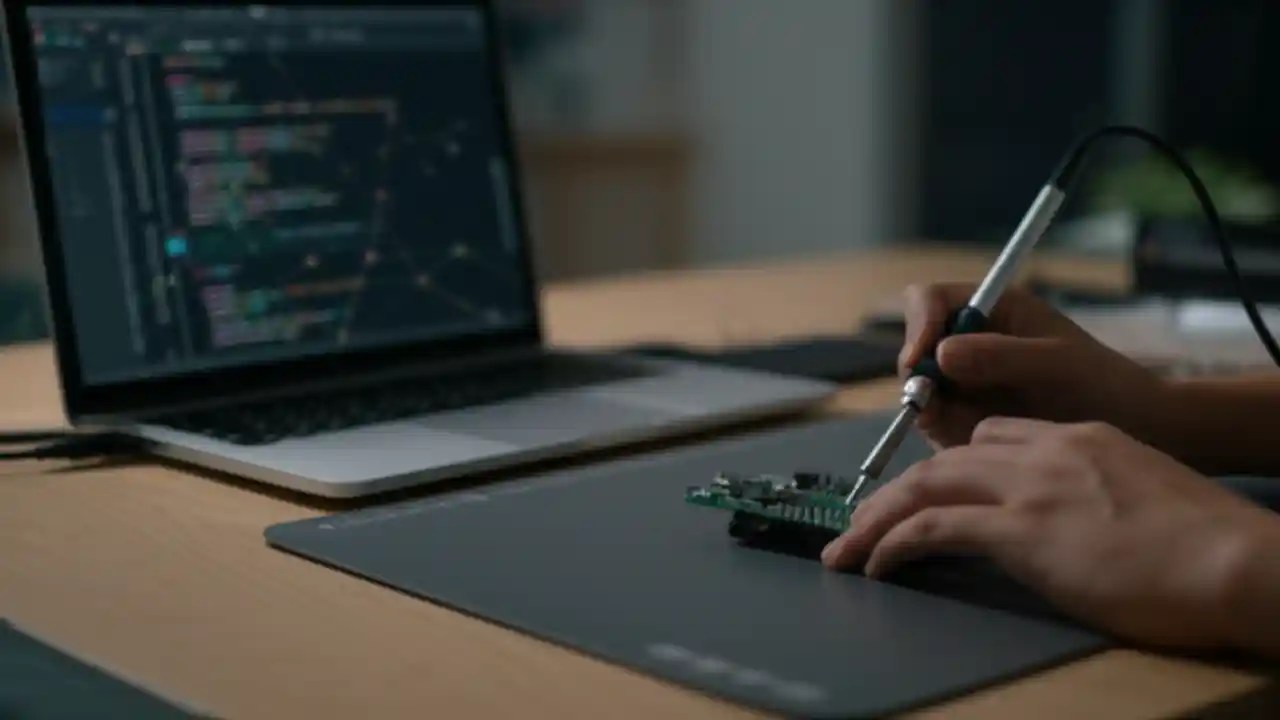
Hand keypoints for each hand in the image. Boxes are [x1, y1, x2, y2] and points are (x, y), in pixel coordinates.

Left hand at [821, 418, 1279, 652]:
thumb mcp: (1144, 496)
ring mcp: (1031, 488)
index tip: (926, 492)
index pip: (994, 436)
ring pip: (926, 486)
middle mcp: (1047, 451)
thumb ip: (1099, 495)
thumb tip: (1079, 525)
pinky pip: (933, 527)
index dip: (951, 466)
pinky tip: (877, 562)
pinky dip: (894, 542)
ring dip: (877, 518)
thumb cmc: (1207, 545)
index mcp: (1080, 438)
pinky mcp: (1021, 530)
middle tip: (860, 522)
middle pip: (948, 459)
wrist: (1236, 560)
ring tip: (847, 550)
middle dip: (895, 492)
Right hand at [899, 283, 1168, 447]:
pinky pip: (936, 424)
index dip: (917, 325)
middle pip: (915, 349)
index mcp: (991, 311)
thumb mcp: (1055, 364)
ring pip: (920, 391)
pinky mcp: (966, 418)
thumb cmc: (1103, 384)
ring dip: (935, 411)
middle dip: (920, 378)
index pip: (928, 301)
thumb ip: (999, 356)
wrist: (1136, 432)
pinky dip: (946, 434)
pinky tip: (982, 443)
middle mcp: (970, 342)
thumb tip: (941, 353)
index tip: (920, 361)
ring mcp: (965, 382)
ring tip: (975, 428)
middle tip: (936, 407)